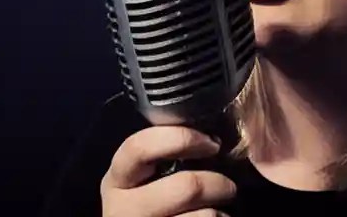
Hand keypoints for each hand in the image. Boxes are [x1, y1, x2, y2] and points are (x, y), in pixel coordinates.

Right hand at [99, 125, 237, 216]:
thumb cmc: (147, 207)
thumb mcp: (139, 182)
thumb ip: (161, 159)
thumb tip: (208, 139)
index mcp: (118, 179)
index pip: (140, 147)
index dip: (181, 138)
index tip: (210, 143)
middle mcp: (124, 207)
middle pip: (185, 186)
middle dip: (217, 183)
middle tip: (228, 186)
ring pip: (202, 215)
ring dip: (219, 212)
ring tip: (218, 211)